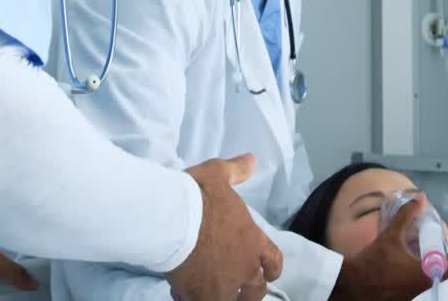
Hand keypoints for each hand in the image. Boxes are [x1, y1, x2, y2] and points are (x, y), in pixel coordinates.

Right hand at [168, 154, 282, 300]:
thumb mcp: (219, 174)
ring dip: (223, 298)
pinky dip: (193, 299)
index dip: (271, 270)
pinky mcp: (200, 294)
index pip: (274, 262)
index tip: (268, 275)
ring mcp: (224, 284)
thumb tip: (252, 160)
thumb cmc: (199, 194)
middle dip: (249, 293)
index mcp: (253, 240)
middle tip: (238, 292)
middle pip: (256, 291)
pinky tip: (181, 293)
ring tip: (209, 294)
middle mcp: (244, 266)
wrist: (173, 217)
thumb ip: (237, 171)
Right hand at [330, 197, 447, 300]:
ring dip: (435, 274)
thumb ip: (406, 215)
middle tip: (440, 255)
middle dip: (446, 266)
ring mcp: (415, 298)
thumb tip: (419, 197)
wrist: (352, 284)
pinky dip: (422, 283)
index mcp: (426, 274)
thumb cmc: (373, 260)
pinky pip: (422, 292)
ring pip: (434, 286)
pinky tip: (412, 274)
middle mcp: (424, 290)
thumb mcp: (391, 235)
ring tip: (427, 263)